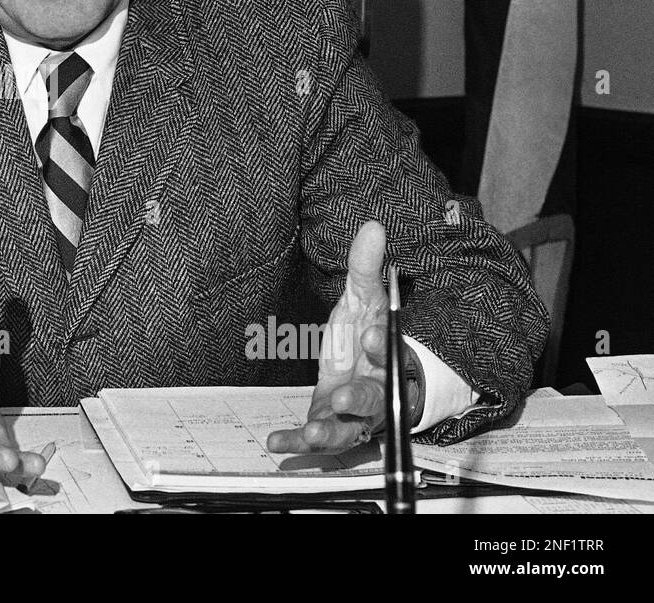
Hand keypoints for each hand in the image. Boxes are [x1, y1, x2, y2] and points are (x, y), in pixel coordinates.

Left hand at [267, 220, 390, 453]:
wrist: (361, 368)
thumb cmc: (365, 332)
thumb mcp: (361, 296)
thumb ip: (365, 266)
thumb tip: (372, 226)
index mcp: (389, 354)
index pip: (393, 351)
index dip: (383, 345)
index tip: (370, 335)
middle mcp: (379, 390)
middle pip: (377, 397)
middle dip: (362, 396)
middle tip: (345, 393)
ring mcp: (355, 415)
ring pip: (351, 428)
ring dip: (333, 431)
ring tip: (314, 431)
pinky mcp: (331, 426)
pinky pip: (318, 441)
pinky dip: (298, 445)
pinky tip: (277, 443)